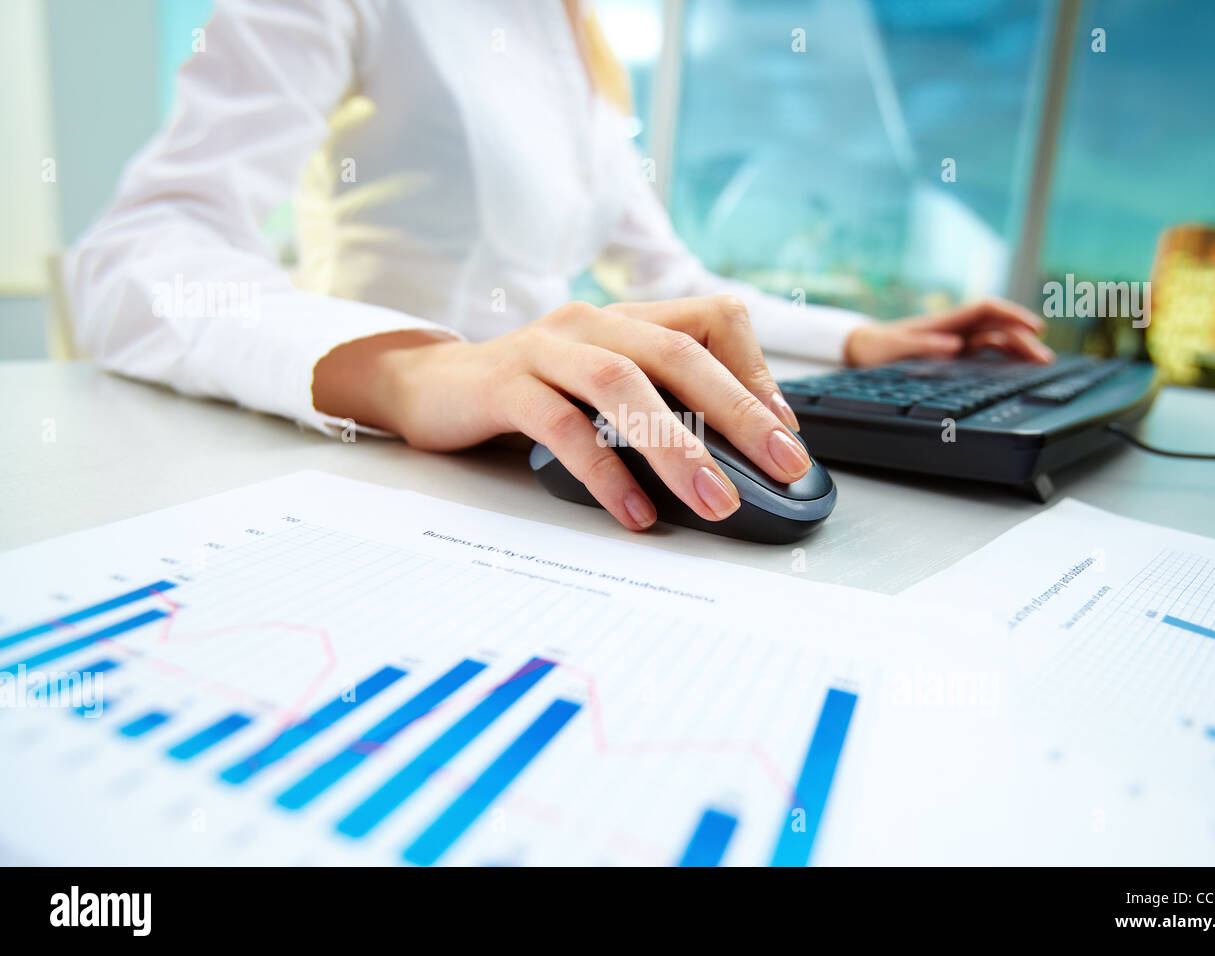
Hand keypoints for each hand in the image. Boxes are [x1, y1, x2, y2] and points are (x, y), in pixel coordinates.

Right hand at [312, 297, 810, 531]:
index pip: (710, 318)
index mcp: (625, 321)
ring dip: (676, 446)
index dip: (754, 369)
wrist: (426, 387)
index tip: (783, 429)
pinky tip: (632, 512)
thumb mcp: (600, 390)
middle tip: (782, 464)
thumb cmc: (528, 393)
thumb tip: (729, 465)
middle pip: (678, 352)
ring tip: (714, 500)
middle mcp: (591, 323)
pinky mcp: (502, 385)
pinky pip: (560, 426)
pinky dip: (603, 472)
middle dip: (739, 410)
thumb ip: (656, 408)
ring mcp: (544, 349)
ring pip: (620, 385)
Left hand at [845, 298, 1053, 366]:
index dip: (1012, 314)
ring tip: (1041, 365)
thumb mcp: (897, 347)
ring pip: (995, 340)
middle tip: (1044, 358)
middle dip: (1023, 338)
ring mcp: (956, 341)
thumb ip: (925, 346)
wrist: (861, 350)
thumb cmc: (877, 346)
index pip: (987, 309)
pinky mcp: (952, 356)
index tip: (1034, 327)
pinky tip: (1018, 370)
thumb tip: (956, 346)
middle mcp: (955, 328)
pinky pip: (984, 354)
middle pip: (997, 327)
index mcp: (946, 320)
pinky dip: (1003, 359)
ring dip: (1018, 349)